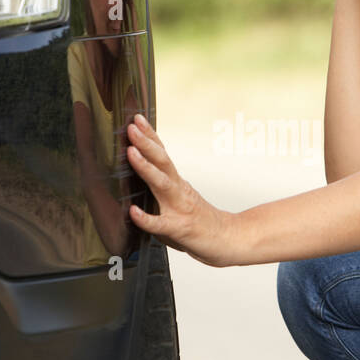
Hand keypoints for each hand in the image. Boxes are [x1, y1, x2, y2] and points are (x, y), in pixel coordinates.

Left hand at [125, 113, 238, 267]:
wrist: (229, 239)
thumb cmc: (201, 222)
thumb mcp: (179, 200)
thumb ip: (161, 192)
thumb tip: (134, 185)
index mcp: (177, 183)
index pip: (162, 154)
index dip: (150, 136)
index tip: (138, 120)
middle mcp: (178, 191)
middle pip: (162, 162)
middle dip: (146, 143)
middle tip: (131, 128)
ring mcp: (179, 208)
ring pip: (162, 184)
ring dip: (145, 167)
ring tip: (131, 152)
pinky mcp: (178, 229)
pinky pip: (159, 224)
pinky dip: (146, 218)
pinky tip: (134, 212)